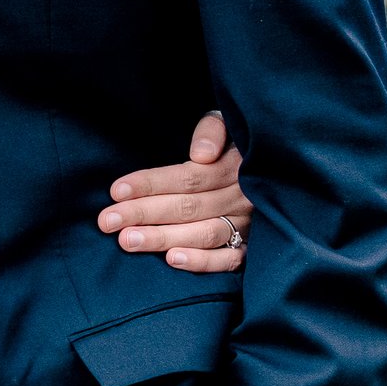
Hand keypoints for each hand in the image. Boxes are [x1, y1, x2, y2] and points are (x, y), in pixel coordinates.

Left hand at [96, 111, 253, 272]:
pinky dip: (202, 261)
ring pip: (203, 234)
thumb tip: (201, 154)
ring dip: (163, 239)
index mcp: (234, 166)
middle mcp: (241, 197)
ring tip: (128, 241)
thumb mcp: (228, 124)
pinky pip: (230, 259)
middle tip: (107, 221)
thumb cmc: (237, 144)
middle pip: (187, 207)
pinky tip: (172, 260)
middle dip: (143, 214)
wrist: (279, 167)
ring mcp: (248, 224)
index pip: (187, 177)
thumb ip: (213, 131)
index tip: (116, 191)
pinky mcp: (252, 246)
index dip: (150, 184)